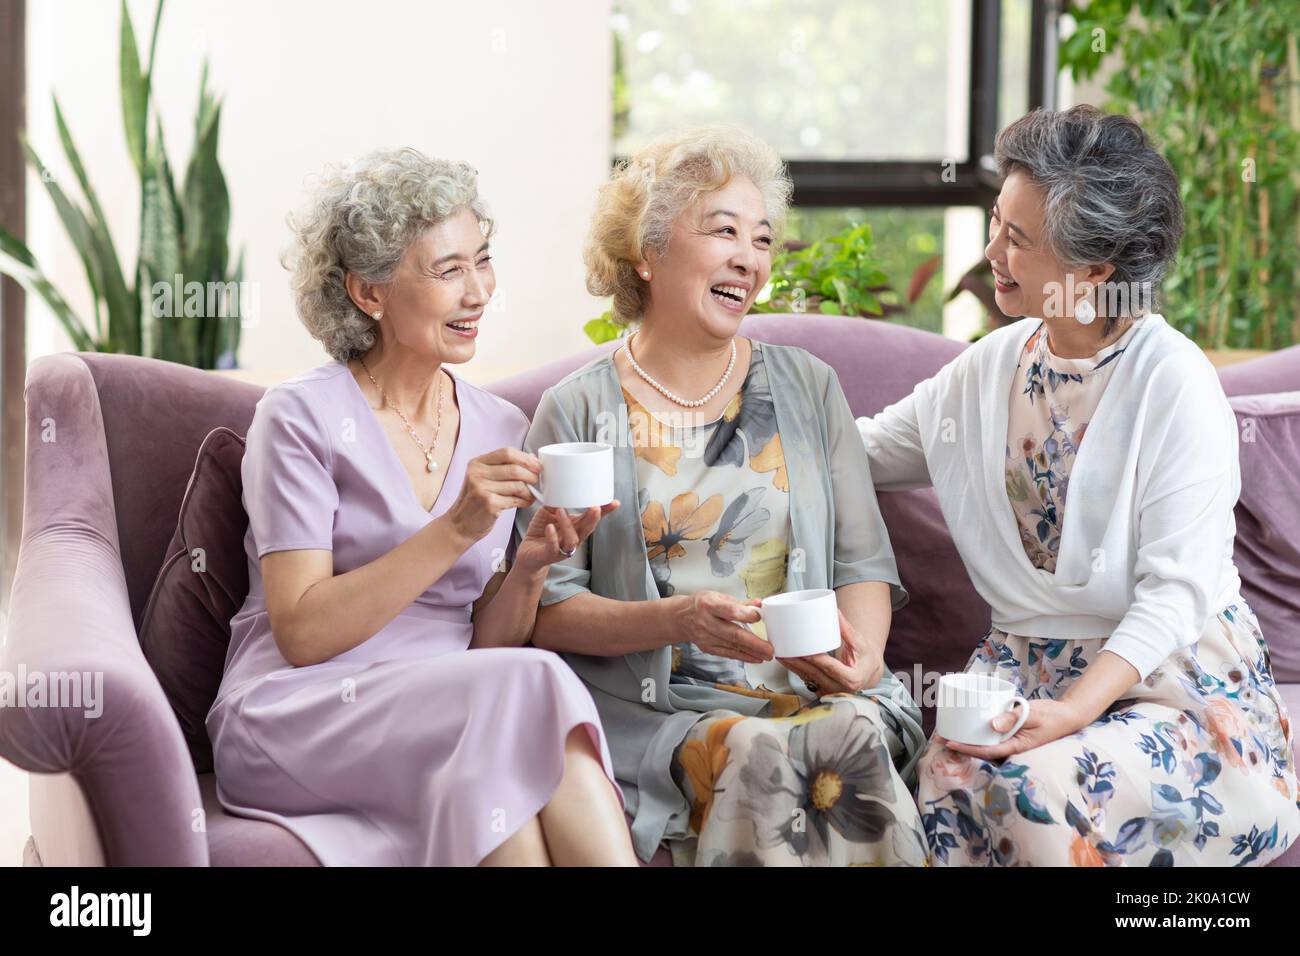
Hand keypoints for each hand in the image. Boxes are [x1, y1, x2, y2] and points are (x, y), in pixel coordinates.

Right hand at [445, 448, 541, 544]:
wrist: (459, 525)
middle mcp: (477, 474)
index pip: (507, 453)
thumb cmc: (476, 501)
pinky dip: (525, 501)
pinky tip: (525, 503)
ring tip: (531, 495)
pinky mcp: (489, 504)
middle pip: (514, 468)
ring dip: (530, 491)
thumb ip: (504, 468)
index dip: (526, 458)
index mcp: (477, 463)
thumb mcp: (483, 479)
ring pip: (517, 485)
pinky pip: (516, 499)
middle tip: (537, 481)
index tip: (537, 465)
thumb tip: (532, 459)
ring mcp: (482, 489)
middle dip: (532, 475)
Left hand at [514, 501, 619, 574]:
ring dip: (568, 525)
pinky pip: (553, 547)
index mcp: (576, 527)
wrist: (528, 553)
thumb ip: (556, 502)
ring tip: (561, 511)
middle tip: (596, 507)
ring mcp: (562, 548)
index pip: (593, 519)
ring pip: (572, 539)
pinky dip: (552, 537)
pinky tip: (549, 528)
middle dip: (593, 519)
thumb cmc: (542, 532)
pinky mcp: (549, 554)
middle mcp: (573, 538)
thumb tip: (559, 487)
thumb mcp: (549, 513)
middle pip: (587, 530)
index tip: (614, 502)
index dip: (605, 512)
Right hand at [674, 591, 772, 663]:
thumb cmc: (702, 604)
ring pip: (732, 646)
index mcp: (709, 604)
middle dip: (753, 643)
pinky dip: (743, 657)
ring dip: (751, 652)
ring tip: (767, 655)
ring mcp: (706, 637)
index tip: (759, 616)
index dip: (745, 614)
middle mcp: (706, 621)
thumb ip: (739, 603)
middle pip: (732, 634)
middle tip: (769, 648)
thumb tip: (758, 604)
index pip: (729, 610)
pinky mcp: (707, 648)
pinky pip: (727, 654)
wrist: (681, 617)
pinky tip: (755, 658)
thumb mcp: (719, 596)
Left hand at [778, 608, 883, 695]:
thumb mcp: (860, 643)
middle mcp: (839, 689)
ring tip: (780, 653)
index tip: (805, 651)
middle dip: (798, 662)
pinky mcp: (821, 691)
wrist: (867, 674)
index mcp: (852, 679)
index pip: (831, 668)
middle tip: (785, 649)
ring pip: (807, 678)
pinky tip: (785, 661)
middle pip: (815, 673)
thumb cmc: (865, 658)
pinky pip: (806, 680)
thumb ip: (847, 630)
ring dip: (792, 666)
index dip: (817, 660)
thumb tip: (835, 612)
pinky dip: (795, 670)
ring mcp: (829, 692)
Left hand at [936, 697, 1084, 760]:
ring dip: (967, 740)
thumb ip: (1014, 718)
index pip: (987, 751)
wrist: (1066, 716)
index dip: (967, 749)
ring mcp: (1011, 742)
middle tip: (940, 737)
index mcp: (1016, 747)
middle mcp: (1011, 747)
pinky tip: (966, 726)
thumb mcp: (1033, 713)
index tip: (950, 744)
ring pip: (985, 744)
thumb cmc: (1051, 716)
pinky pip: (992, 737)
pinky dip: (978, 733)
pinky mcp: (1011, 734)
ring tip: (948, 732)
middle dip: (962, 746)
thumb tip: (993, 724)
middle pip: (982, 750)